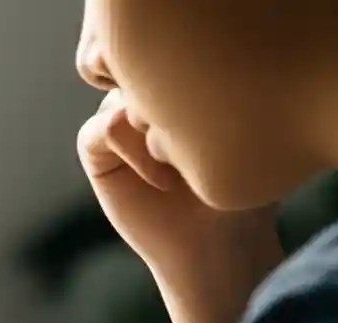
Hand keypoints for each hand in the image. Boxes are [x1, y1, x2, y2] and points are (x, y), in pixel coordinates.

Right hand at [77, 89, 285, 322]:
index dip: (197, 88)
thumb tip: (179, 81)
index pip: (177, 61)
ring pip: (121, 98)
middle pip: (145, 75)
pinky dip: (131, 150)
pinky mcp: (97, 154)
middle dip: (170, 106)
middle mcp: (146, 104)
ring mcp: (119, 126)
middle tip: (197, 143)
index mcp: (182, 94)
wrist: (216, 245)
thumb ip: (214, 97)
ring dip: (152, 128)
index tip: (228, 127)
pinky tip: (160, 180)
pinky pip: (101, 129)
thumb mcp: (241, 138)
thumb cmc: (239, 194)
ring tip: (180, 163)